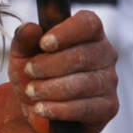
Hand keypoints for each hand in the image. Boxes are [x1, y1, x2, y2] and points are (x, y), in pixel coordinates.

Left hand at [8, 11, 118, 132]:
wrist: (37, 108)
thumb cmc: (34, 75)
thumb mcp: (22, 55)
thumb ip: (24, 39)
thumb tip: (31, 29)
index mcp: (89, 33)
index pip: (89, 23)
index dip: (66, 32)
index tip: (44, 44)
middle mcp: (105, 54)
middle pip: (82, 55)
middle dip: (49, 65)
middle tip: (29, 71)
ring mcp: (110, 81)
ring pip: (82, 84)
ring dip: (50, 89)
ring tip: (31, 92)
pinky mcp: (109, 107)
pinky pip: (84, 108)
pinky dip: (59, 109)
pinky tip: (41, 109)